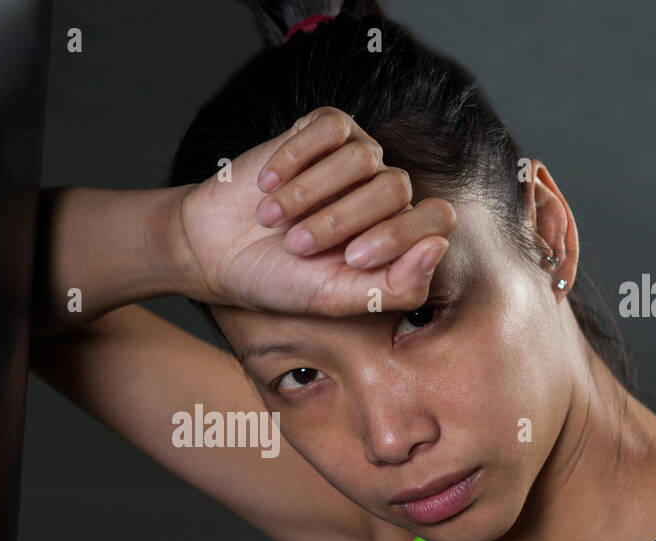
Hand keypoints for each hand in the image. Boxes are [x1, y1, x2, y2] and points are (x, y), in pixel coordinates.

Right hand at [171, 106, 454, 316]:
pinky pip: (330, 128)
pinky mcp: (320, 131)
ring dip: (311, 192)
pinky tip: (267, 184)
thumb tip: (438, 246)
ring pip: (362, 156)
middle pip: (394, 187)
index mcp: (397, 234)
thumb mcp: (337, 298)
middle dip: (341, 220)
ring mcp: (355, 157)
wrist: (217, 252)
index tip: (352, 258)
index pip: (436, 218)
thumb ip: (395, 286)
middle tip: (297, 246)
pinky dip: (296, 158)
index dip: (401, 235)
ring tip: (273, 220)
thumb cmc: (280, 280)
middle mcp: (383, 191)